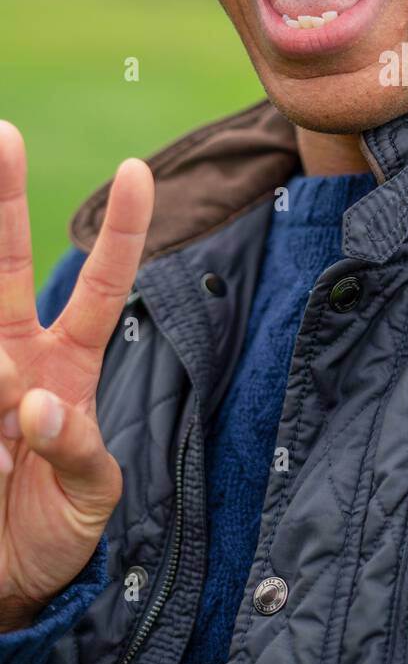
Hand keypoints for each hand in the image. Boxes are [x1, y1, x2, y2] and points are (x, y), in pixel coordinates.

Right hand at [0, 122, 153, 629]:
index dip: (121, 231)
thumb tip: (36, 404)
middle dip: (1, 198)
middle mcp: (15, 357)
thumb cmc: (53, 530)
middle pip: (3, 262)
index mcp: (67, 366)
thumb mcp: (91, 496)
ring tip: (2, 458)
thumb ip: (78, 450)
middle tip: (3, 133)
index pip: (102, 285)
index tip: (138, 170)